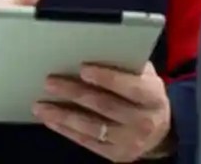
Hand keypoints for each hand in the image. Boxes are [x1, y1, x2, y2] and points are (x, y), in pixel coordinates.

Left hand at [33, 62, 171, 161]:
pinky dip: (66, 131)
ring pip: (92, 127)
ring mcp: (130, 141)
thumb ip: (125, 64)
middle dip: (74, 93)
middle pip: (105, 105)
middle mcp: (144, 121)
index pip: (130, 87)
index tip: (82, 68)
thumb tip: (94, 48)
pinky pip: (88, 142)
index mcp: (152, 96)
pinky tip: (50, 120)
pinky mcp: (116, 155)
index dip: (106, 77)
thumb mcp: (144, 75)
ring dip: (63, 115)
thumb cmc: (144, 94)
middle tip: (49, 82)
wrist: (160, 131)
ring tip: (40, 105)